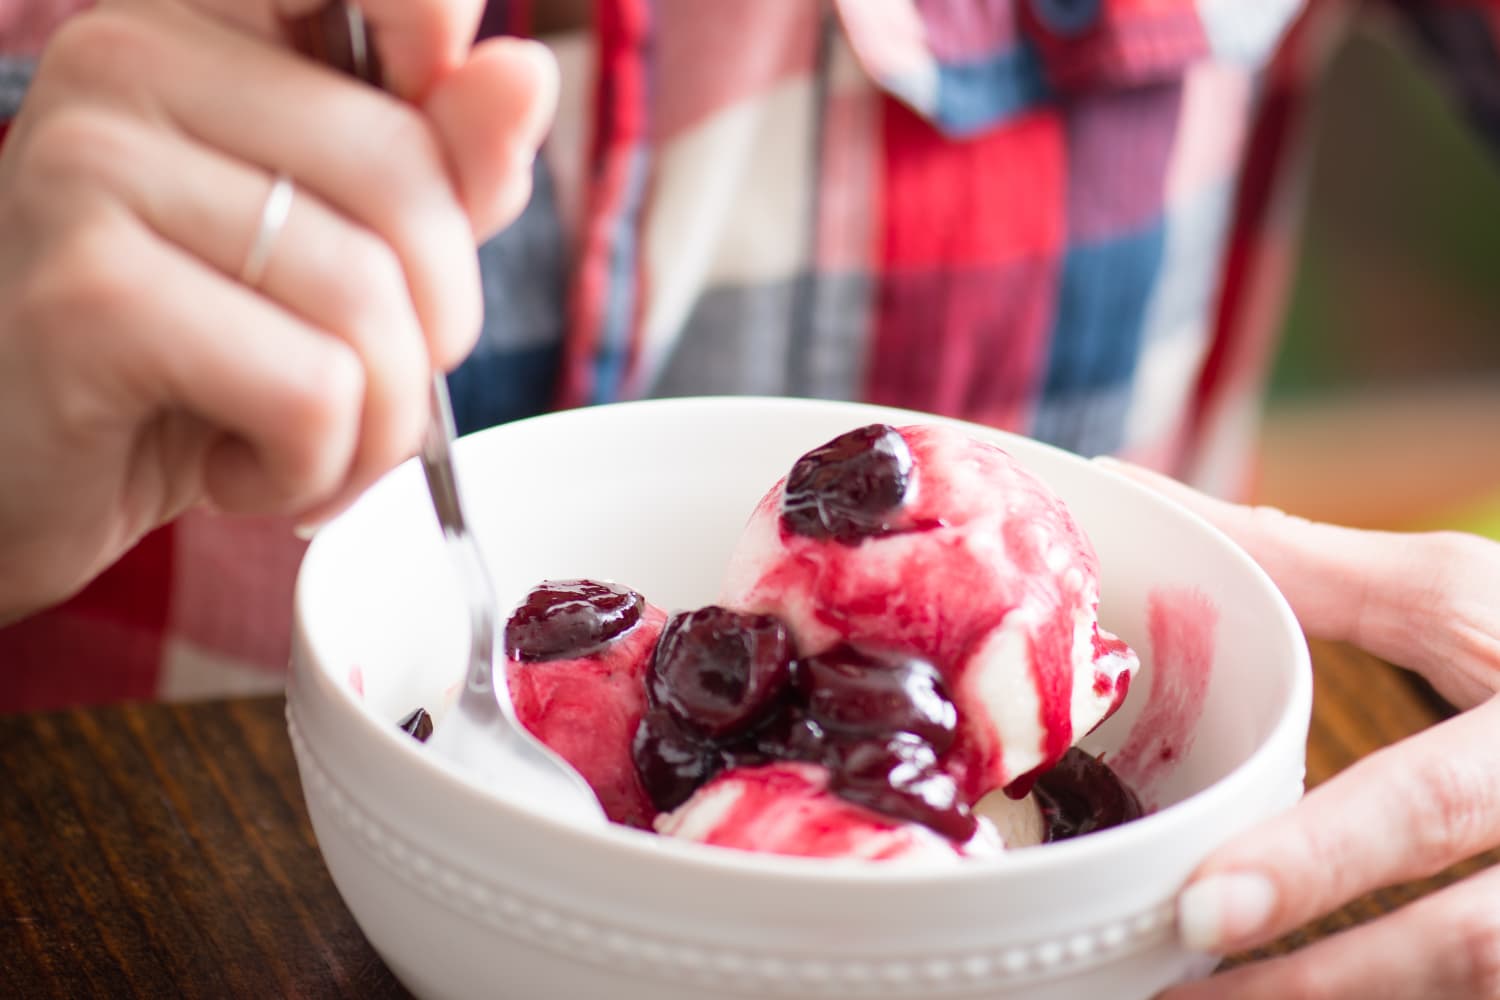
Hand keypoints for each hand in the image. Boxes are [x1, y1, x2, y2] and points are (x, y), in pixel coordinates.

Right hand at [0, 0, 557, 621]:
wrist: (24, 472)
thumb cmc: (196, 357)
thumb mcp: (339, 251)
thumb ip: (439, 160)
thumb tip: (525, 75)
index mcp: (203, 23)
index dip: (445, 55)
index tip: (445, 175)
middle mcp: (129, 58)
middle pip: (411, 181)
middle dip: (432, 332)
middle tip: (360, 384)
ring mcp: (91, 166)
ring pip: (371, 301)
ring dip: (376, 425)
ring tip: (299, 441)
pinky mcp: (89, 296)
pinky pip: (313, 392)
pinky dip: (312, 467)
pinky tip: (239, 469)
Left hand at [1102, 461, 1499, 998]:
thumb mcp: (1456, 590)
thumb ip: (1305, 564)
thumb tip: (1144, 503)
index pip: (1433, 799)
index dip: (1323, 859)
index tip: (1204, 907)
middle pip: (1472, 941)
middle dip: (1324, 977)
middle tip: (1181, 988)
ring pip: (1474, 982)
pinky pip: (1472, 992)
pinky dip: (1373, 996)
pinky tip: (1274, 997)